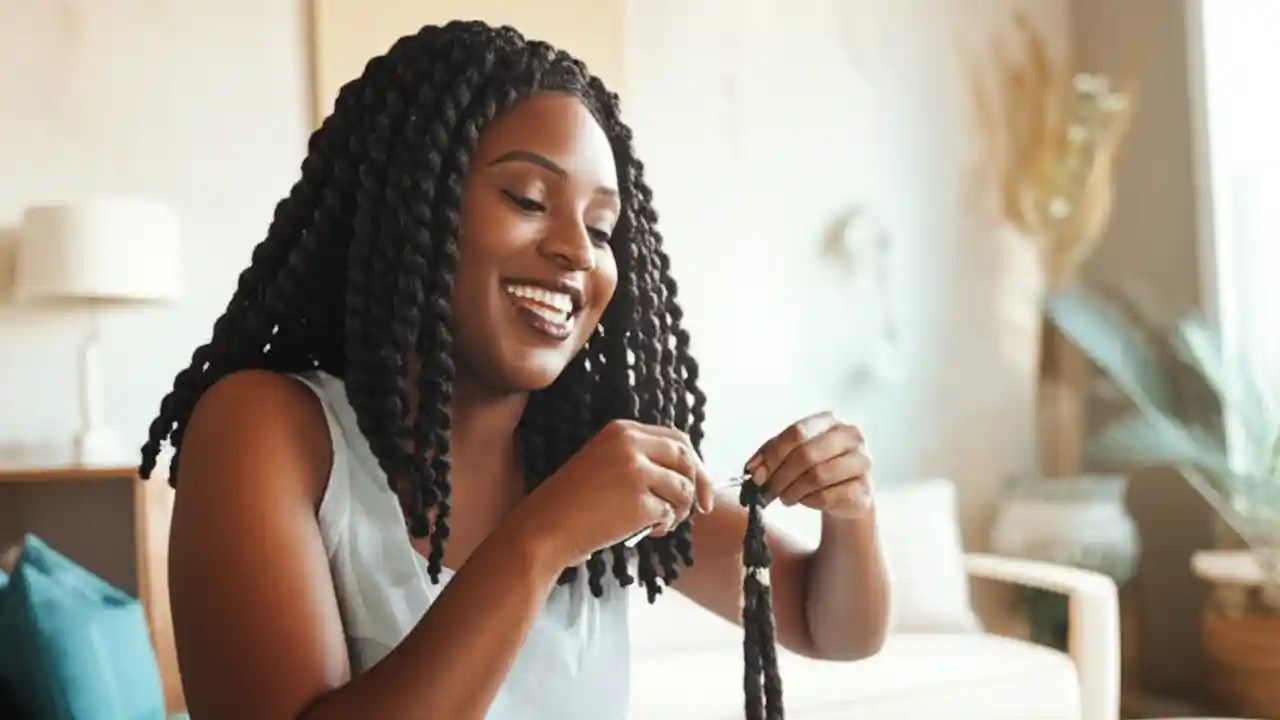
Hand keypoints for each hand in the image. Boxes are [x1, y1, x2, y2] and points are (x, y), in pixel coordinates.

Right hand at [520, 419, 714, 566]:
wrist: (544, 528)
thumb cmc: (573, 503)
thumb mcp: (604, 462)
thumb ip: (640, 459)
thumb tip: (687, 475)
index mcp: (622, 430)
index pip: (676, 439)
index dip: (693, 463)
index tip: (700, 485)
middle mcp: (631, 444)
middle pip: (686, 459)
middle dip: (699, 485)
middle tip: (698, 509)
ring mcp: (636, 471)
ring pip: (683, 489)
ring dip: (679, 510)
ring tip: (658, 524)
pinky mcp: (640, 501)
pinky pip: (669, 513)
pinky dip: (663, 525)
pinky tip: (647, 532)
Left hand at [745, 411, 872, 518]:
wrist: (846, 493)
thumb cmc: (815, 468)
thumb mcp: (789, 456)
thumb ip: (769, 457)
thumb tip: (752, 470)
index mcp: (828, 420)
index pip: (797, 432)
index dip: (773, 455)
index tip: (756, 474)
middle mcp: (850, 436)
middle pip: (807, 454)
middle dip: (781, 476)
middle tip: (767, 492)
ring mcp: (861, 461)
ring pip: (818, 476)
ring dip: (794, 491)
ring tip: (785, 498)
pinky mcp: (864, 488)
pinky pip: (829, 495)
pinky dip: (810, 501)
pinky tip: (805, 500)